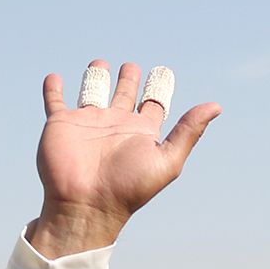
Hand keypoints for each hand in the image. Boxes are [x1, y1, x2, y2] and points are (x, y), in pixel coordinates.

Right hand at [28, 60, 220, 257]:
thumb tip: (216, 106)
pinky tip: (55, 78)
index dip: (159, 88)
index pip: (154, 104)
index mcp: (141, 132)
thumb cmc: (130, 187)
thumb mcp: (167, 159)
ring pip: (92, 93)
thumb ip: (189, 131)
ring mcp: (88, 123)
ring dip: (95, 78)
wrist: (87, 205)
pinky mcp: (61, 124)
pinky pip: (55, 102)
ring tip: (101, 63)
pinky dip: (53, 89)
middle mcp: (116, 125)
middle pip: (125, 95)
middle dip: (129, 80)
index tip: (164, 72)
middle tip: (132, 66)